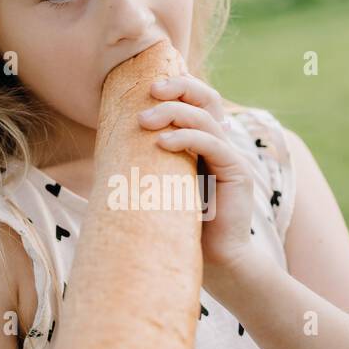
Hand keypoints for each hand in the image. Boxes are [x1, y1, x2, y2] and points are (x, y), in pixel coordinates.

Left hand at [138, 72, 256, 274]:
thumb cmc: (183, 226)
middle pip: (207, 98)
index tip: (145, 88)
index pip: (196, 100)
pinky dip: (187, 139)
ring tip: (143, 122)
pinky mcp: (238, 172)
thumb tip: (110, 144)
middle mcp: (221, 144)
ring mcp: (232, 156)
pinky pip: (214, 145)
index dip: (177, 86)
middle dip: (179, 88)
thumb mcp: (162, 186)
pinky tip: (162, 143)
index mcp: (204, 142)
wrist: (217, 261)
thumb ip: (150, 162)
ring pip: (206, 118)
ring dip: (173, 114)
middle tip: (149, 92)